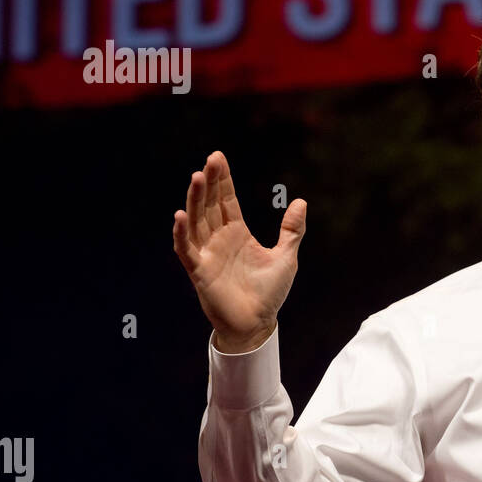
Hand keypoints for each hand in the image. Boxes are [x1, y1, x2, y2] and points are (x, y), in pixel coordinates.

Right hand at [172, 151, 306, 352]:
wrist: (257, 324)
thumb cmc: (269, 293)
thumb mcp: (285, 257)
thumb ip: (291, 231)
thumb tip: (301, 202)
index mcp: (237, 233)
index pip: (226, 200)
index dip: (223, 180)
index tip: (218, 157)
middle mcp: (219, 239)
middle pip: (210, 205)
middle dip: (210, 182)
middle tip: (211, 159)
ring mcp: (207, 254)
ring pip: (197, 221)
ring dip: (195, 200)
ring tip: (197, 177)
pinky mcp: (199, 271)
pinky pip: (186, 249)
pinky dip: (181, 234)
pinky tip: (180, 216)